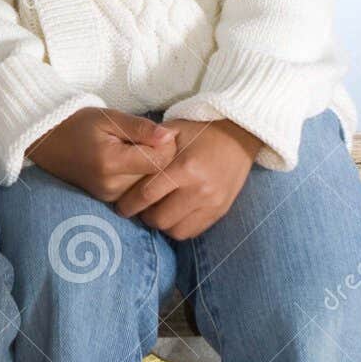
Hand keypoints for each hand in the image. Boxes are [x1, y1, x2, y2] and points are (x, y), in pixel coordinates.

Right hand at [27, 107, 177, 203]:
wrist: (48, 142)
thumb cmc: (78, 124)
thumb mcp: (109, 117)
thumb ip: (140, 128)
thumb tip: (168, 136)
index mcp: (112, 162)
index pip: (160, 162)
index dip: (166, 146)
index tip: (159, 133)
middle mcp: (112, 186)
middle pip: (158, 177)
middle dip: (161, 158)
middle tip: (150, 140)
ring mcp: (110, 196)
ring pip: (150, 187)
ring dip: (151, 169)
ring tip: (138, 150)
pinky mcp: (109, 201)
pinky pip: (138, 192)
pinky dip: (140, 177)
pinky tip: (131, 163)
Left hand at [114, 119, 261, 238]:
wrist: (240, 135)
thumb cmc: (200, 129)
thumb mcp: (173, 130)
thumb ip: (149, 145)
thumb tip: (125, 161)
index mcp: (184, 167)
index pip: (146, 195)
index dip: (128, 203)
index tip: (120, 205)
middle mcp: (200, 189)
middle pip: (159, 218)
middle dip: (143, 216)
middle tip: (137, 208)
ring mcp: (212, 203)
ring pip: (175, 230)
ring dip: (161, 223)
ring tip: (156, 210)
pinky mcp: (220, 211)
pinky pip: (192, 232)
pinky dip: (178, 227)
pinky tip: (173, 213)